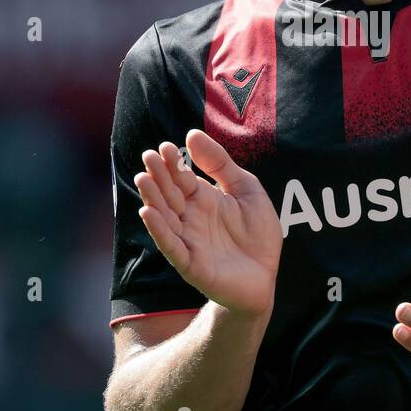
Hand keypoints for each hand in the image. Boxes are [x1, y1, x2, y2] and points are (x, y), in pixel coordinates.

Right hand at [134, 129, 281, 317]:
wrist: (267, 276)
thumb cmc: (257, 234)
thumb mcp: (245, 189)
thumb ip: (220, 163)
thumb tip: (191, 134)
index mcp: (202, 199)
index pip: (181, 177)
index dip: (172, 163)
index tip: (164, 146)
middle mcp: (190, 218)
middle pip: (169, 194)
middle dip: (159, 176)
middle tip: (149, 156)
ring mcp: (189, 241)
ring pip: (165, 217)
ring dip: (153, 199)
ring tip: (144, 178)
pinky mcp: (191, 264)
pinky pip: (171, 246)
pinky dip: (159, 230)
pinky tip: (148, 213)